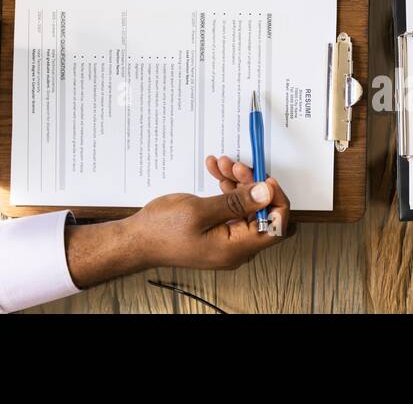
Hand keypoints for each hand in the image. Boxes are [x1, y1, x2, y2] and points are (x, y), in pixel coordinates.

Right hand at [64, 156, 289, 287]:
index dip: (275, 199)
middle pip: (261, 212)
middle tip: (235, 165)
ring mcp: (228, 238)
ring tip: (221, 164)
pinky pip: (231, 207)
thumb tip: (266, 193)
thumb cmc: (161, 231)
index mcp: (236, 248)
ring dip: (237, 181)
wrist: (136, 240)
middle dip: (251, 184)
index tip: (265, 178)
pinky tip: (215, 171)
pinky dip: (226, 188)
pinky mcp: (218, 230)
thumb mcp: (200, 211)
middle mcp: (236, 247)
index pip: (276, 226)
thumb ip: (236, 202)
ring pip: (246, 205)